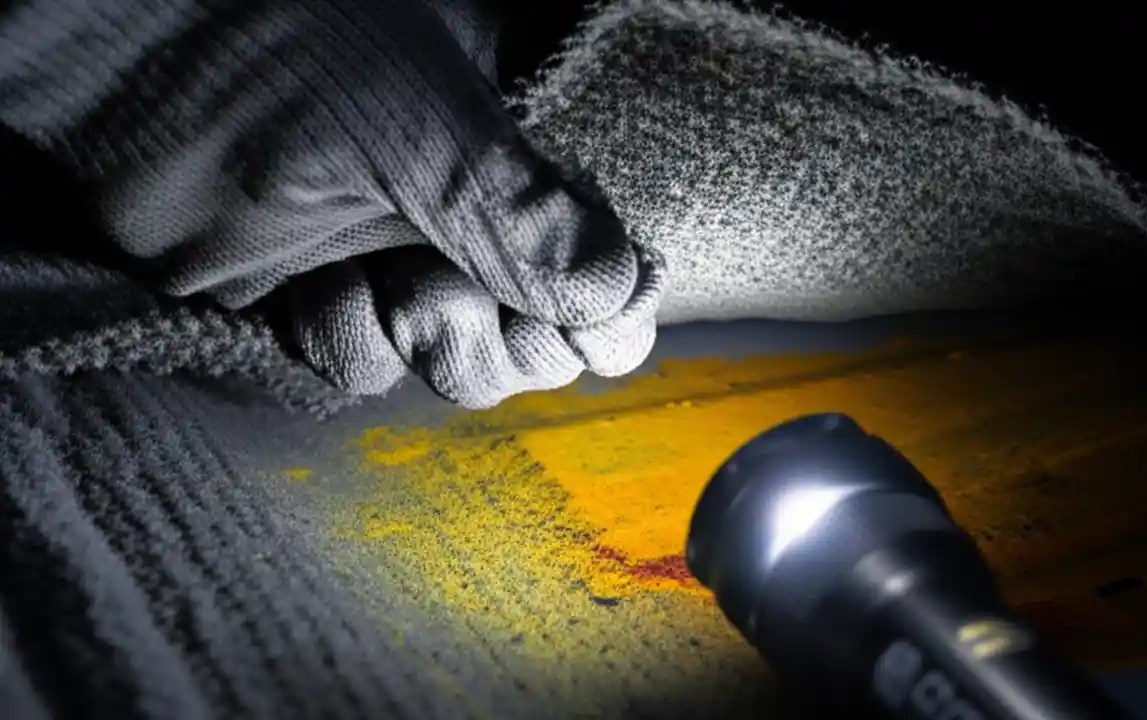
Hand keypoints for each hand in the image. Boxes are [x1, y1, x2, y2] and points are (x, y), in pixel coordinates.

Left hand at [0, 0, 664, 406]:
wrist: (128, 75)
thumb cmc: (287, 55)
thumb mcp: (430, 131)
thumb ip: (526, 220)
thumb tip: (615, 301)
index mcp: (527, 150)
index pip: (613, 258)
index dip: (610, 309)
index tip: (590, 325)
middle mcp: (476, 212)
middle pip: (548, 336)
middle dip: (508, 334)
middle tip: (459, 290)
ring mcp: (406, 259)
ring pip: (468, 364)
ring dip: (430, 337)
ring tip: (391, 284)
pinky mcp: (332, 300)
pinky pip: (373, 371)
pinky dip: (348, 342)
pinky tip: (319, 287)